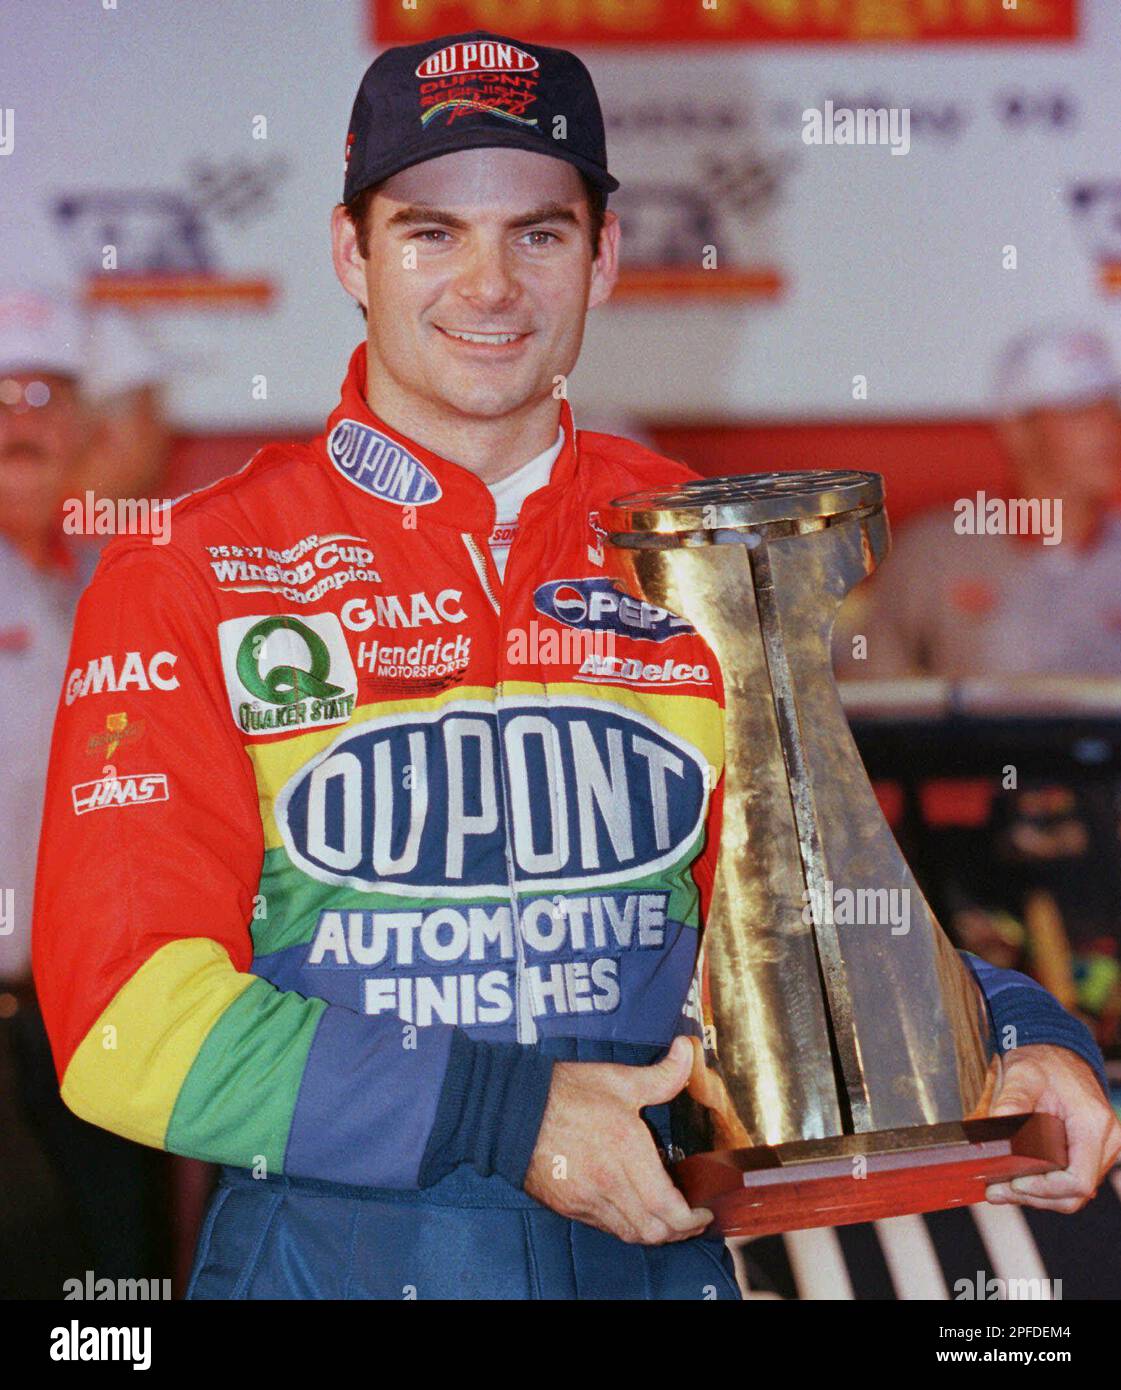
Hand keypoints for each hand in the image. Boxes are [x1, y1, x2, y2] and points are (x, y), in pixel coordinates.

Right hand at [524, 1036, 713, 1244]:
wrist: (512, 1110)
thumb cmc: (566, 1092)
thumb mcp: (619, 1080)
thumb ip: (662, 1075)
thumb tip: (688, 1051)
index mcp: (627, 1153)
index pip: (669, 1209)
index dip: (692, 1219)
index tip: (704, 1210)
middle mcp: (609, 1184)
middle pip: (654, 1232)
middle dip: (679, 1232)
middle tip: (693, 1219)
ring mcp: (586, 1200)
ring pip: (630, 1235)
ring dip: (654, 1233)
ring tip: (668, 1219)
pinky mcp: (568, 1206)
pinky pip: (606, 1227)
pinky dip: (627, 1226)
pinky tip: (633, 1210)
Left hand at [985, 1044, 1120, 1212]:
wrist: (1058, 1052)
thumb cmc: (1044, 1062)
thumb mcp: (1023, 1073)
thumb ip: (1013, 1098)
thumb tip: (998, 1121)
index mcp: (1092, 1124)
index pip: (1078, 1180)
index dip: (1045, 1189)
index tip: (1014, 1182)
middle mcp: (1106, 1141)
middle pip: (1076, 1193)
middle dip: (1035, 1196)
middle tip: (996, 1191)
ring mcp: (1102, 1149)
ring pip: (1074, 1192)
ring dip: (1039, 1195)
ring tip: (1000, 1188)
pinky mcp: (1091, 1152)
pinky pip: (1071, 1179)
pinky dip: (1046, 1185)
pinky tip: (1017, 1179)